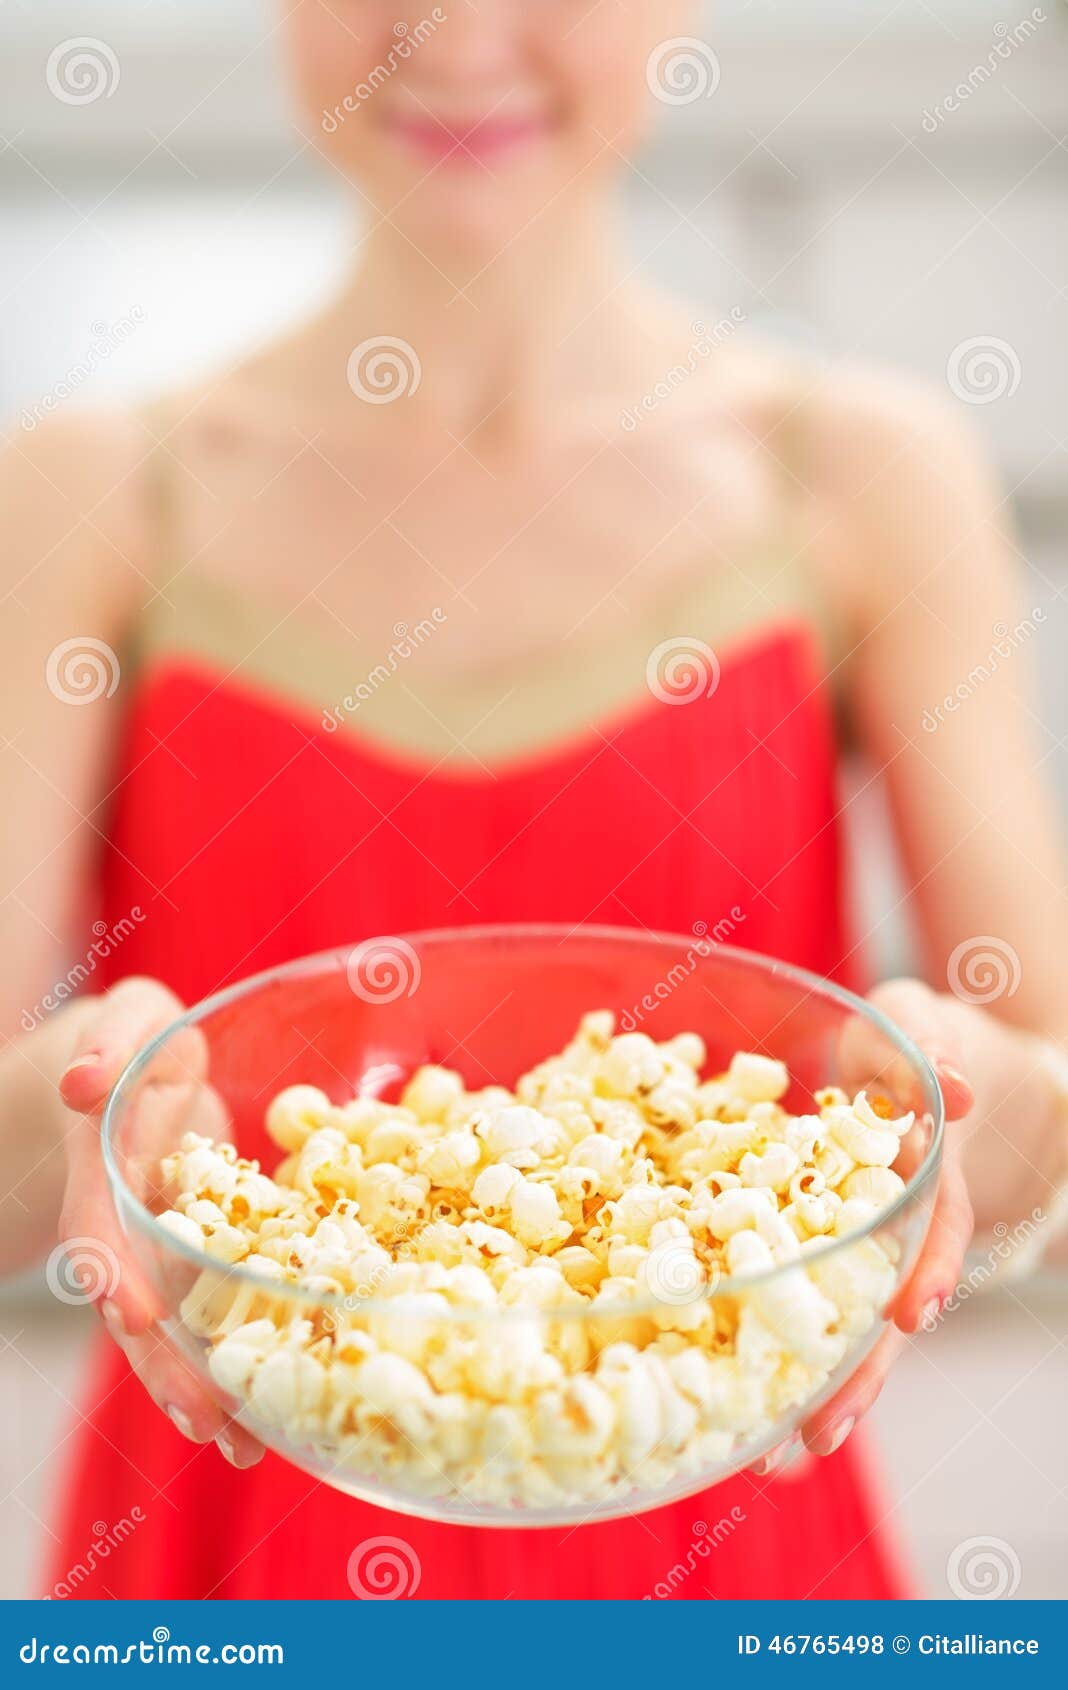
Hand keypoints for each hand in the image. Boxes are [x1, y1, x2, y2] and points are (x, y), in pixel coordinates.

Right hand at [56, 976, 262, 1469]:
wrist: (128, 1073)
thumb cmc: (137, 1040)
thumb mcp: (127, 1019)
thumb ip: (111, 1042)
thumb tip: (85, 1082)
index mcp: (103, 1164)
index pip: (98, 1224)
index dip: (113, 1267)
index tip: (133, 1312)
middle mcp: (126, 1221)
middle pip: (135, 1303)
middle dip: (165, 1364)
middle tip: (207, 1420)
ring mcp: (157, 1251)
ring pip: (171, 1331)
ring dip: (199, 1386)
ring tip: (241, 1445)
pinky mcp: (197, 1262)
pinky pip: (209, 1317)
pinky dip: (233, 1361)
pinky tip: (265, 1416)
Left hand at [755, 977, 974, 1472]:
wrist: (901, 1054)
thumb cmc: (906, 1039)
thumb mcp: (917, 1029)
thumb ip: (930, 1053)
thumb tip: (953, 1088)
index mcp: (922, 1173)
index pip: (933, 1228)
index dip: (927, 1268)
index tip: (913, 1313)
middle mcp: (891, 1226)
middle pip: (881, 1310)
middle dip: (858, 1373)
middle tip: (821, 1434)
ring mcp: (850, 1247)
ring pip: (834, 1330)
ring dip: (805, 1389)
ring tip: (768, 1460)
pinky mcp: (799, 1249)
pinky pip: (783, 1308)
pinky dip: (759, 1359)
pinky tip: (729, 1418)